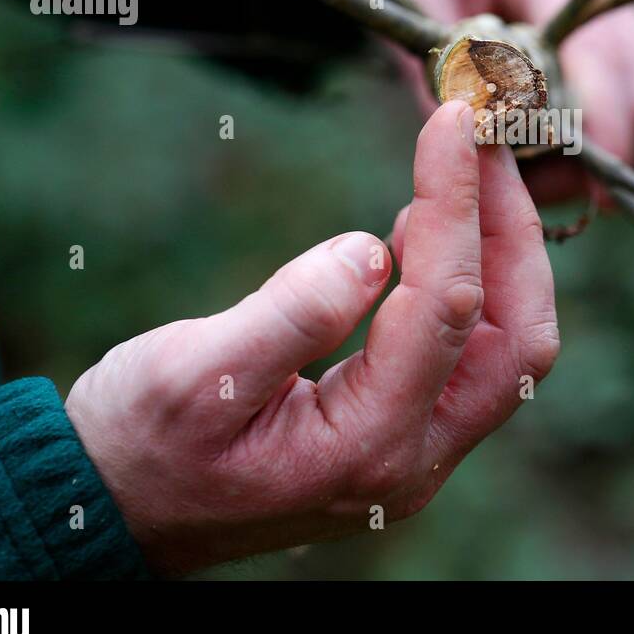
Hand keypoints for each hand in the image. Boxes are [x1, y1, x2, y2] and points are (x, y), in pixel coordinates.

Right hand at [65, 102, 557, 574]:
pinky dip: (469, 283)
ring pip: (506, 348)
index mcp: (365, 446)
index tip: (451, 120)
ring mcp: (416, 453)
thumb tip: (371, 250)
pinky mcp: (404, 435)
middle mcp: (412, 460)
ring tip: (460, 172)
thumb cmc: (138, 446)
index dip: (455, 201)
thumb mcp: (192, 374)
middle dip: (512, 231)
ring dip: (500, 256)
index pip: (446, 304)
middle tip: (485, 142)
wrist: (116, 513)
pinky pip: (469, 355)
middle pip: (517, 338)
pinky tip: (426, 230)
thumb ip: (291, 313)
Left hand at [344, 0, 633, 201]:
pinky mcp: (609, 25)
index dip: (602, 134)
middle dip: (599, 161)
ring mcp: (615, 2)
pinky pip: (624, 99)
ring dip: (597, 155)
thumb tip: (466, 158)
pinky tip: (536, 146)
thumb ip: (434, 67)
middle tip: (526, 193)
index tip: (587, 193)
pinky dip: (595, 135)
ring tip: (522, 172)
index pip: (602, 61)